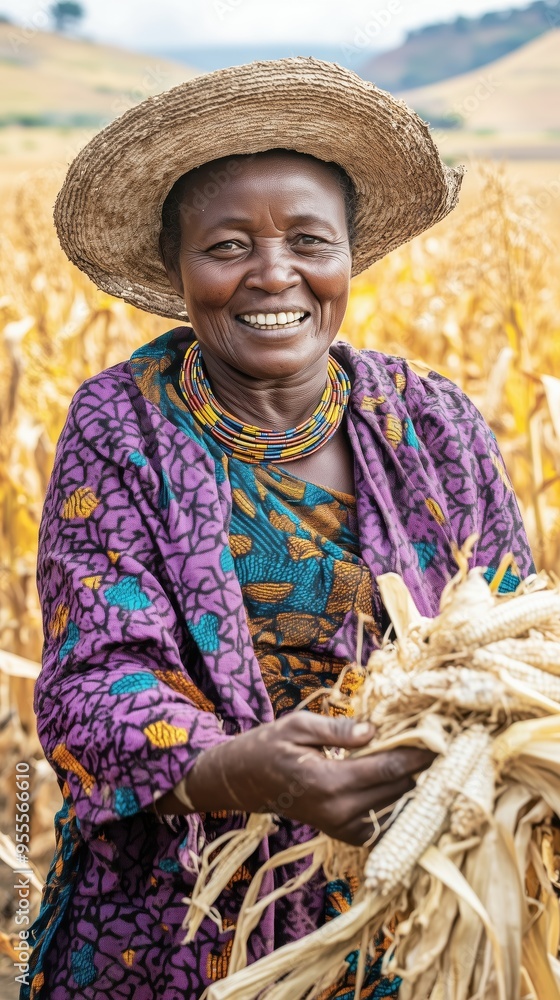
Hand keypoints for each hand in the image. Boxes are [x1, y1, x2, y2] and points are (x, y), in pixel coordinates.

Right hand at [184, 713, 433, 845]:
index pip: (390, 768)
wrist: (245, 782)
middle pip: (400, 789)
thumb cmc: (269, 746)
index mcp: (329, 782)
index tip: (444, 736)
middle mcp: (340, 812)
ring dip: (413, 784)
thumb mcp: (298, 726)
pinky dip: (397, 800)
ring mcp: (343, 828)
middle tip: (442, 741)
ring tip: (428, 758)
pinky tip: (404, 779)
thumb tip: (374, 731)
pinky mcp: (346, 834)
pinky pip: (384, 819)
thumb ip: (337, 729)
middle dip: (422, 767)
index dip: (420, 753)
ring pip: (396, 807)